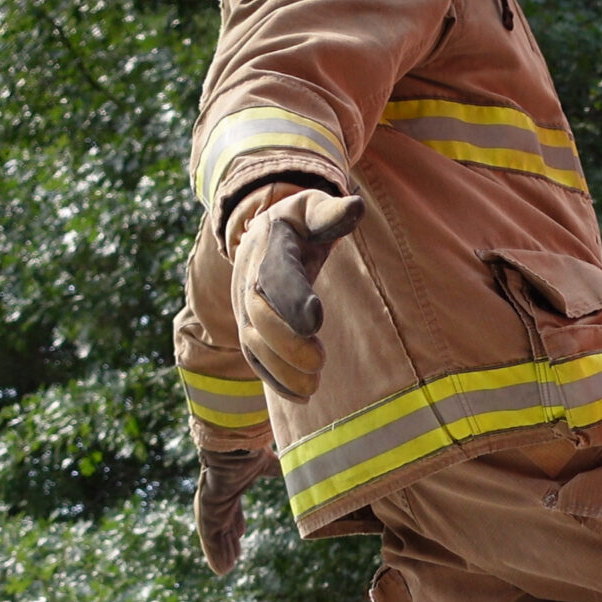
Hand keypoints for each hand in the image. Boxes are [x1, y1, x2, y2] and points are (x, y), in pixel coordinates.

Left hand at [194, 447, 272, 576]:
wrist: (237, 444)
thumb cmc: (251, 448)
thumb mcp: (269, 462)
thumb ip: (276, 467)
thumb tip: (296, 463)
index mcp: (230, 484)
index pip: (232, 507)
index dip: (236, 521)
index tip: (240, 532)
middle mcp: (218, 495)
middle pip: (223, 523)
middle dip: (227, 540)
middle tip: (233, 557)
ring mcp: (210, 503)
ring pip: (216, 534)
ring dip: (221, 552)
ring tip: (226, 569)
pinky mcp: (206, 511)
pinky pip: (210, 538)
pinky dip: (215, 554)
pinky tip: (220, 570)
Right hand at [228, 186, 364, 398]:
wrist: (262, 238)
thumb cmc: (299, 224)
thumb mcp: (313, 208)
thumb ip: (332, 212)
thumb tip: (356, 206)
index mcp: (270, 249)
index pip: (276, 276)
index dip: (291, 299)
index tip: (315, 321)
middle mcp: (250, 282)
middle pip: (259, 317)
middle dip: (286, 343)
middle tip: (319, 363)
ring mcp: (245, 310)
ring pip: (254, 345)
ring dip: (282, 369)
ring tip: (314, 386)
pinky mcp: (249, 331)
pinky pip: (256, 360)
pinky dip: (275, 381)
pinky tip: (301, 396)